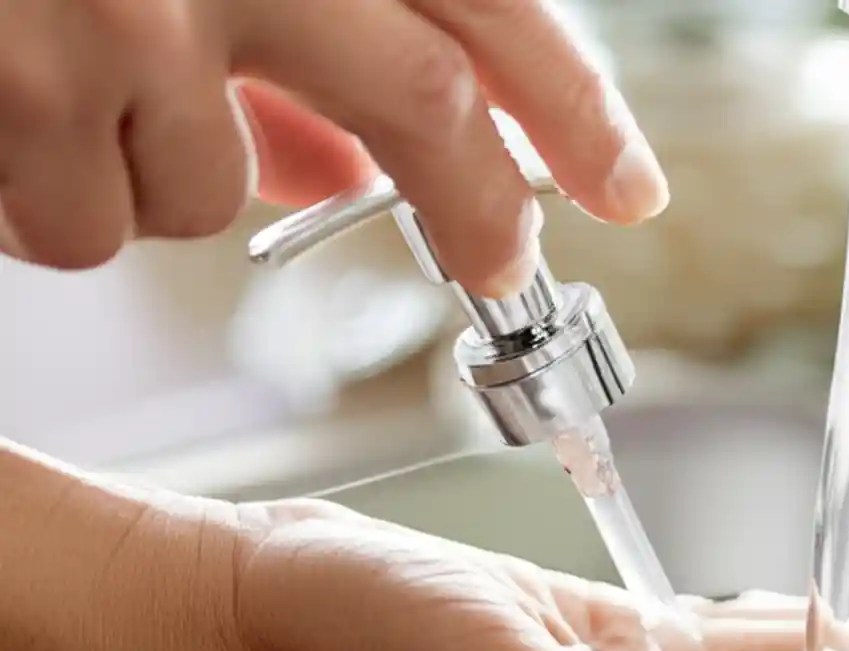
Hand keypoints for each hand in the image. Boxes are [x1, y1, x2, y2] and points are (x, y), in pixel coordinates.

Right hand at [0, 0, 666, 294]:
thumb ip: (289, 38)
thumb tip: (344, 167)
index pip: (486, 2)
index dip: (572, 104)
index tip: (623, 183)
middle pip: (423, 104)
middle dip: (475, 207)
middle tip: (501, 264)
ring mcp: (123, 20)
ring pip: (215, 196)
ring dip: (168, 173)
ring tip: (74, 87)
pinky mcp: (22, 98)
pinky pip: (91, 227)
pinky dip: (59, 197)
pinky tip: (9, 116)